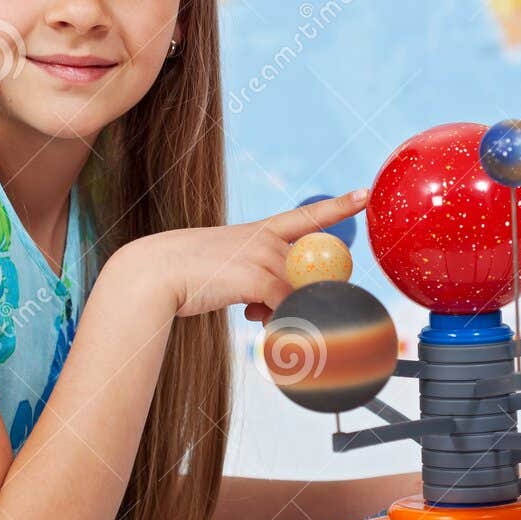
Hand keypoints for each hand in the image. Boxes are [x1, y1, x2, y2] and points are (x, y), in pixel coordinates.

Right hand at [142, 188, 367, 318]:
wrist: (155, 271)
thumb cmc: (189, 273)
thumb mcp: (230, 269)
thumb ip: (258, 283)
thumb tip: (276, 308)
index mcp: (262, 230)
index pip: (309, 215)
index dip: (339, 205)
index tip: (365, 194)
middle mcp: (269, 239)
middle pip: (314, 267)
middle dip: (311, 292)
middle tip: (274, 305)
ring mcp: (264, 256)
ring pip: (301, 291)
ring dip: (287, 313)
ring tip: (255, 316)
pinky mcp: (257, 278)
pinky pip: (287, 305)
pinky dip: (282, 322)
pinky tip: (263, 325)